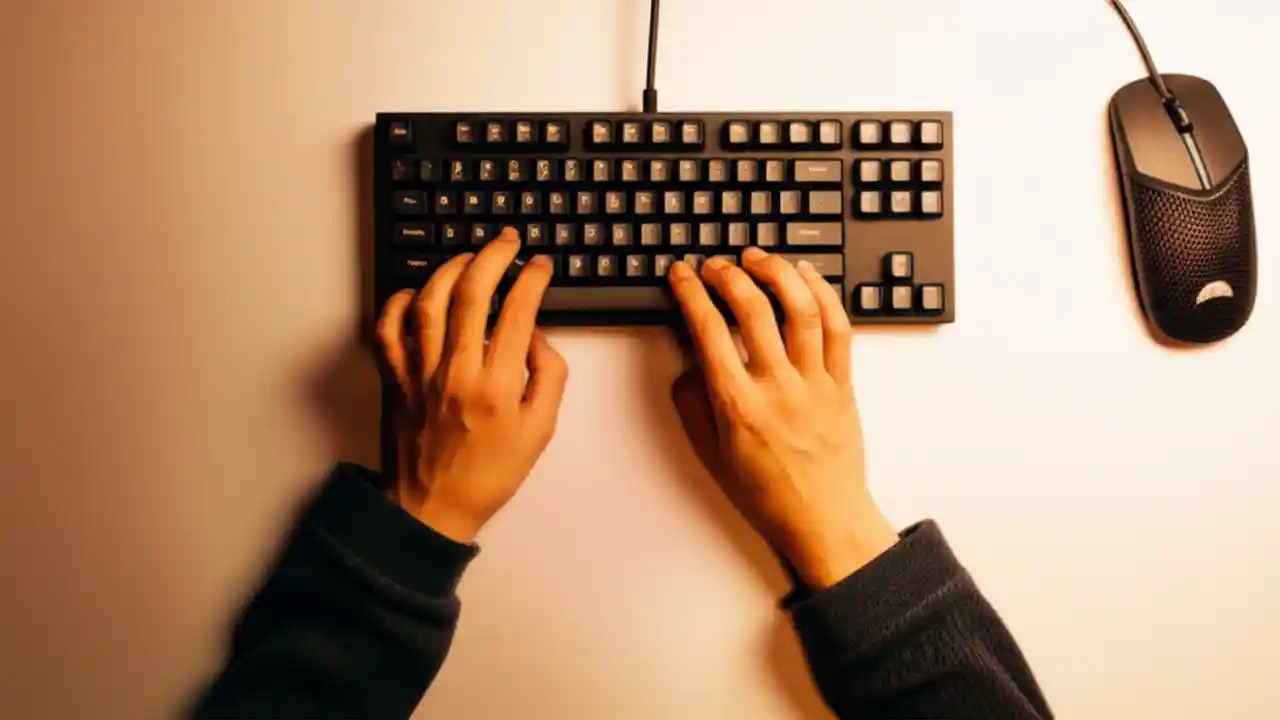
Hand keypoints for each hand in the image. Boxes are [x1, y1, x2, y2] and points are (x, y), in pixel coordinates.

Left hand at [375, 228, 567, 542]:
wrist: (431, 509)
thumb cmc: (487, 475)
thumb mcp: (540, 432)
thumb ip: (548, 377)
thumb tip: (535, 337)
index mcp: (497, 387)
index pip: (517, 312)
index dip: (532, 279)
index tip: (540, 266)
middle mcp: (455, 373)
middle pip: (472, 293)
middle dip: (493, 257)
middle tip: (506, 242)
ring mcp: (419, 374)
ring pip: (429, 302)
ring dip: (449, 270)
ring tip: (467, 259)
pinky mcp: (393, 380)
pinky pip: (388, 330)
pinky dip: (398, 303)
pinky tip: (416, 293)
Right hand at [668, 248, 897, 589]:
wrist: (824, 519)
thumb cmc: (769, 493)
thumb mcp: (714, 453)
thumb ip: (697, 402)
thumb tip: (692, 360)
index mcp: (739, 406)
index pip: (708, 332)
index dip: (691, 294)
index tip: (681, 275)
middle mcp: (778, 388)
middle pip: (753, 310)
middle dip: (728, 275)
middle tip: (715, 264)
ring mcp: (815, 383)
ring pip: (800, 309)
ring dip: (776, 273)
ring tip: (758, 257)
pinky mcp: (843, 384)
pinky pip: (838, 328)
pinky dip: (823, 294)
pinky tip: (806, 277)